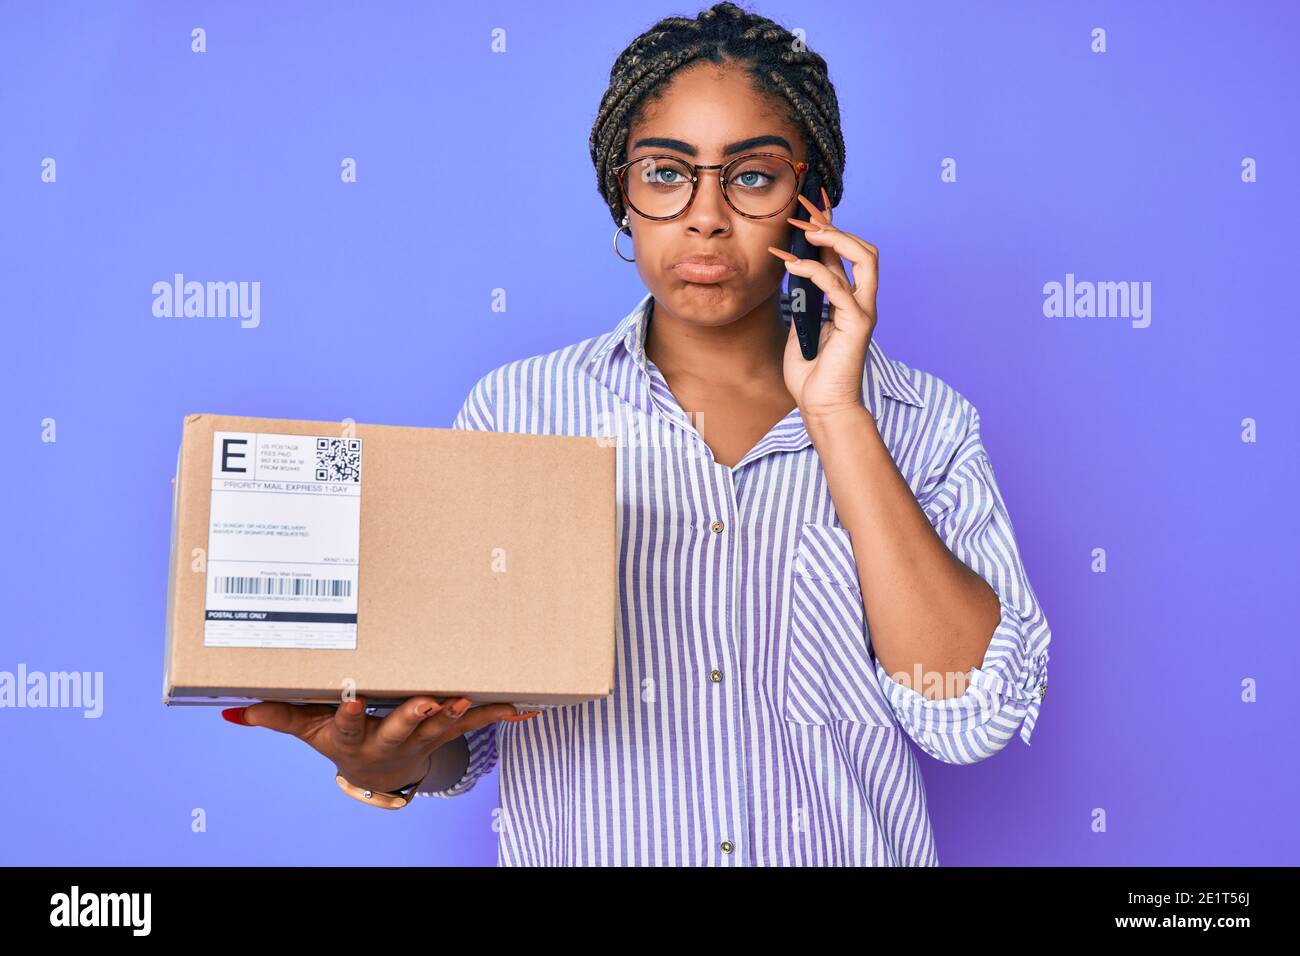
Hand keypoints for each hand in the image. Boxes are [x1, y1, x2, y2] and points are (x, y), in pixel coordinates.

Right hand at [224, 694, 520, 793]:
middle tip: (429, 700)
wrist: (376, 773)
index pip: (348, 726)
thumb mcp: (307, 729)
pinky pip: (476, 721)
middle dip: (416, 714)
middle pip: (403, 727)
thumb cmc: (339, 739)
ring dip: (459, 713)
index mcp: (353, 736)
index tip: (352, 697)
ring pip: (442, 726)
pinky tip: (525, 706)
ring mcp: (422, 737)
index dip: (350, 714)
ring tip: (470, 698)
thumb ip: (277, 716)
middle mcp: (390, 739)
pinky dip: (500, 714)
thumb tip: (235, 711)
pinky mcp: (447, 731)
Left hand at [767, 186, 880, 421]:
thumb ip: (803, 299)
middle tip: (804, 212)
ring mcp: (862, 312)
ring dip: (834, 239)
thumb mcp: (800, 325)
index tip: (809, 206)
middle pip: (862, 249)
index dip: (830, 227)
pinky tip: (793, 265)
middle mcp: (860, 302)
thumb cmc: (811, 373)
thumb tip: (792, 270)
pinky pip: (838, 287)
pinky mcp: (857, 324)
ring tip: (806, 230)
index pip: (844, 255)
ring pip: (864, 259)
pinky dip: (815, 271)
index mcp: (847, 301)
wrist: (822, 407)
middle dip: (835, 226)